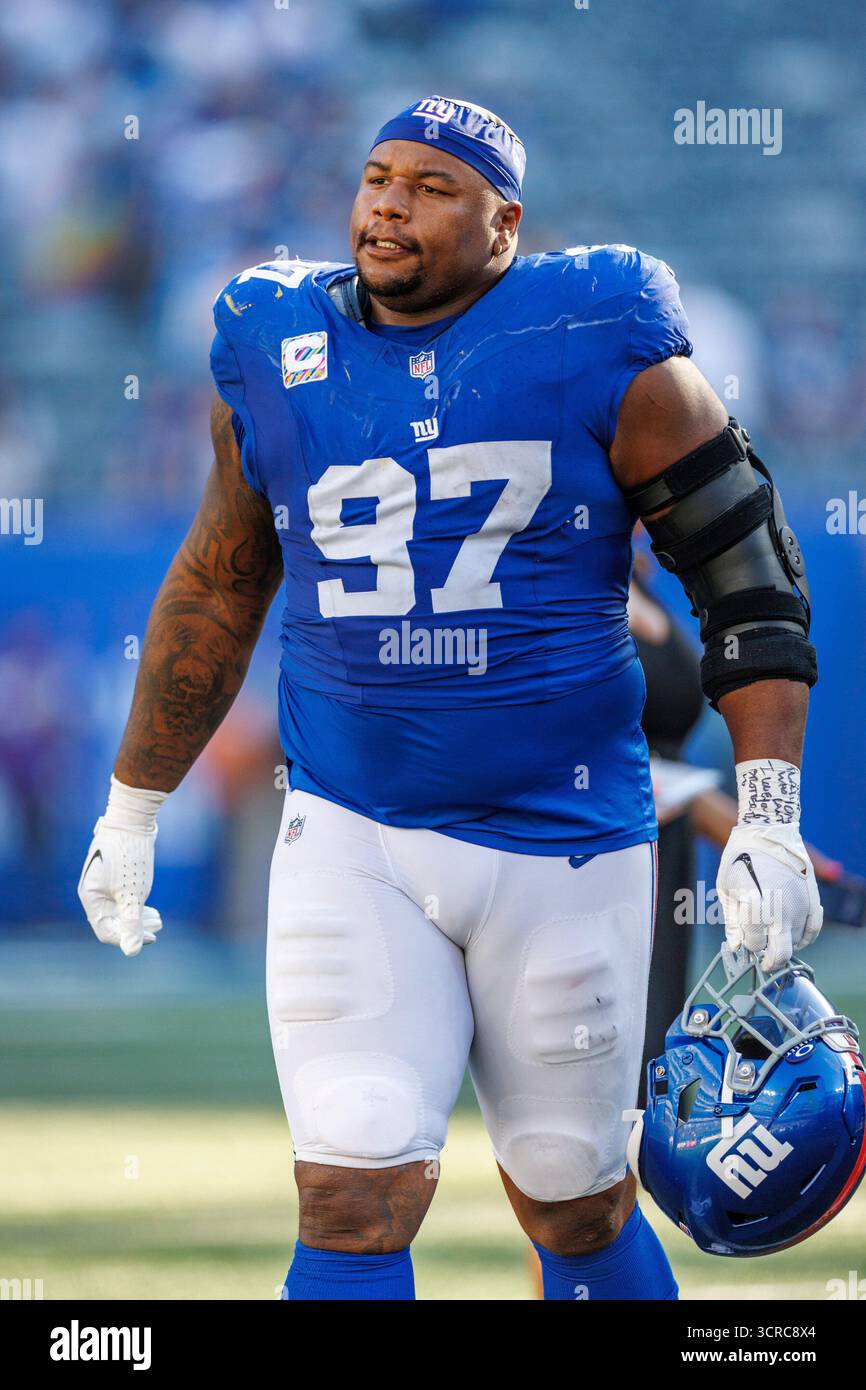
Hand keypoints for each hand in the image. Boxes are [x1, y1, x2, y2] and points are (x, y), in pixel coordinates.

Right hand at [78, 777, 166, 956]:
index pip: (106, 931)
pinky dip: (137, 904)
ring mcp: (103, 882)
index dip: (129, 938)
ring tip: (158, 919)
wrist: (133, 820)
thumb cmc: (130, 858)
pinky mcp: (115, 873)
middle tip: (158, 927)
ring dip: (138, 917)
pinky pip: (123, 896)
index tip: (152, 938)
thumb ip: (131, 924)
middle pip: (113, 921)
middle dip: (136, 927)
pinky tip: (151, 907)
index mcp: (90, 898)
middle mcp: (93, 891)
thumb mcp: (132, 894)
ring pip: (119, 908)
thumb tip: (132, 952)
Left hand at [716, 822, 822, 972]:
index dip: (749, 946)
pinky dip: (804, 937)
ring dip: (784, 944)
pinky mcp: (812, 899)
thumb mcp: (726, 887)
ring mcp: (799, 905)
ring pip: (796, 943)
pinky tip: (793, 935)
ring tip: (774, 935)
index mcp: (755, 904)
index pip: (754, 943)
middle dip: (771, 962)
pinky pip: (813, 929)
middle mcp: (780, 908)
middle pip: (781, 953)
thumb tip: (737, 947)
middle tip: (765, 961)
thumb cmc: (740, 858)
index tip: (747, 941)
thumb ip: (732, 920)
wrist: (768, 831)